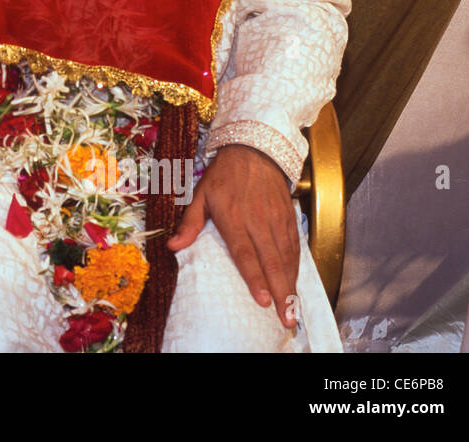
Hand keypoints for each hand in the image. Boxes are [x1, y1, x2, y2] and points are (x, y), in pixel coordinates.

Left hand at [167, 144, 300, 328]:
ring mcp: (276, 219)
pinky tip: (294, 282)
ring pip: (286, 256)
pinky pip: (295, 246)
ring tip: (293, 308)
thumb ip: (189, 223)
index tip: (261, 300)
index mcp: (233, 217)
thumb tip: (172, 246)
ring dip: (290, 283)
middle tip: (285, 317)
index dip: (254, 277)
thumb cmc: (223, 176)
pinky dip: (296, 266)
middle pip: (271, 261)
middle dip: (279, 290)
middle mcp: (258, 220)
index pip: (245, 253)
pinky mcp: (289, 217)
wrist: (254, 151)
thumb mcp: (200, 194)